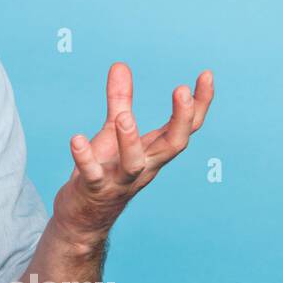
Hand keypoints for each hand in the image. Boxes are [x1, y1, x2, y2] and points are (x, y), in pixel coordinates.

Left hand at [52, 62, 213, 249]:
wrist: (84, 218)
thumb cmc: (106, 170)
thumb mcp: (113, 132)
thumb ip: (119, 100)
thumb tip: (120, 64)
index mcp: (154, 151)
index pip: (186, 127)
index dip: (200, 104)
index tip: (207, 75)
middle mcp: (144, 166)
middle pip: (173, 146)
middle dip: (181, 119)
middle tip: (182, 91)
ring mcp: (120, 180)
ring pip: (133, 164)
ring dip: (129, 141)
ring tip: (124, 117)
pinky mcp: (94, 189)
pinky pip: (92, 175)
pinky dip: (84, 158)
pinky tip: (75, 139)